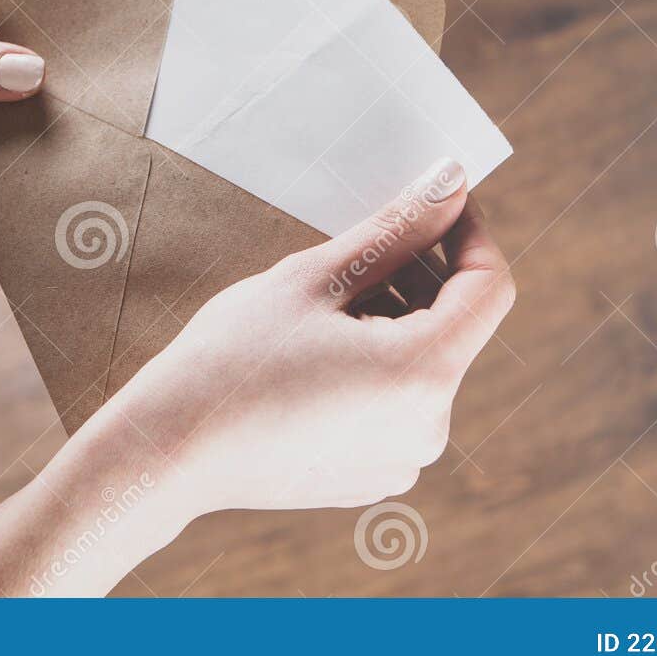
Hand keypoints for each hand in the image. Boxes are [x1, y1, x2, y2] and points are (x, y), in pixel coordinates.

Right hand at [0, 158, 514, 595]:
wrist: (166, 452)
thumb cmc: (230, 357)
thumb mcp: (314, 277)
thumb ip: (395, 229)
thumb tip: (452, 180)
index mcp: (423, 374)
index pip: (490, 287)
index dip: (469, 233)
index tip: (432, 202)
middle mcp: (429, 427)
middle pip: (455, 326)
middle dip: (421, 275)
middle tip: (358, 244)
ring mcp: (402, 459)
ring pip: (424, 363)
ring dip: (394, 318)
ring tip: (324, 299)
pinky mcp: (373, 475)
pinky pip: (396, 403)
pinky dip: (375, 364)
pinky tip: (313, 350)